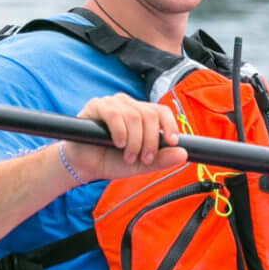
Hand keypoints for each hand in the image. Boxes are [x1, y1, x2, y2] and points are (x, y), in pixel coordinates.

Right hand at [67, 93, 186, 181]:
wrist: (85, 166)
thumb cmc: (112, 161)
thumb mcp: (140, 165)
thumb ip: (161, 160)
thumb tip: (183, 154)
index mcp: (141, 114)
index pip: (161, 111)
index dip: (170, 125)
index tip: (172, 142)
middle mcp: (128, 105)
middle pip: (150, 115)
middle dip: (150, 141)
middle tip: (144, 159)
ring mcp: (112, 103)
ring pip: (135, 116)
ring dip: (135, 141)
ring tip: (128, 156)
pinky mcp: (96, 106)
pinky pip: (114, 114)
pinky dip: (121, 132)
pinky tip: (118, 144)